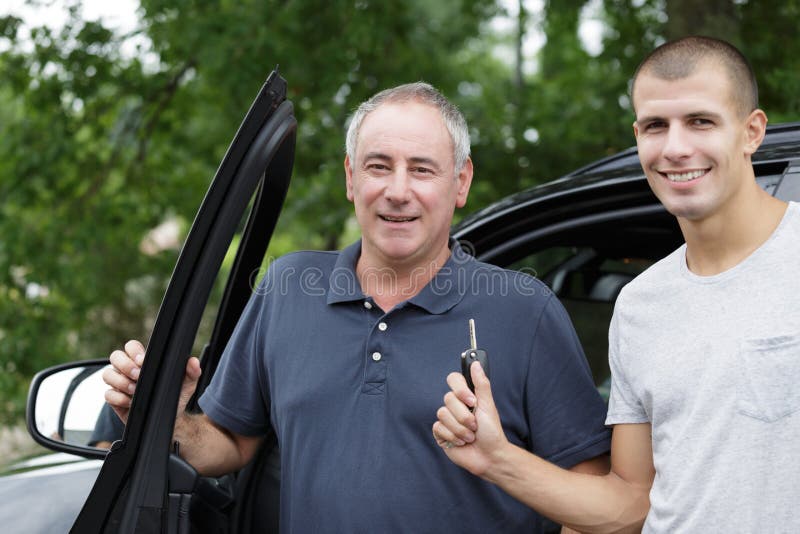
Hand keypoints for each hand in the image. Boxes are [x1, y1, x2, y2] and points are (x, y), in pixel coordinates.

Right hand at [102, 339, 200, 423]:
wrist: (171, 418)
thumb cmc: (177, 396)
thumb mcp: (187, 383)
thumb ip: (191, 371)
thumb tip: (193, 362)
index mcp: (145, 361)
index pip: (131, 346)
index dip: (134, 352)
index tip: (143, 361)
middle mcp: (129, 370)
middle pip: (115, 356)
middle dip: (125, 365)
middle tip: (138, 375)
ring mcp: (121, 384)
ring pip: (108, 374)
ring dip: (121, 382)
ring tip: (136, 390)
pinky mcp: (115, 399)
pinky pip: (107, 394)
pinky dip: (118, 398)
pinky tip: (131, 402)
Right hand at [432, 361, 508, 475]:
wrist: (489, 456)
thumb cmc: (491, 432)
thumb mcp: (488, 405)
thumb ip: (481, 384)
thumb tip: (476, 363)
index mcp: (466, 396)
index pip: (454, 379)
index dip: (460, 389)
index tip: (472, 401)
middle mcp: (455, 406)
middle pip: (448, 399)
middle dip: (465, 415)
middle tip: (475, 425)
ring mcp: (447, 419)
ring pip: (443, 414)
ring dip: (460, 428)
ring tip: (470, 436)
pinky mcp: (440, 433)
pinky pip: (439, 427)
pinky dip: (453, 437)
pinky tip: (461, 442)